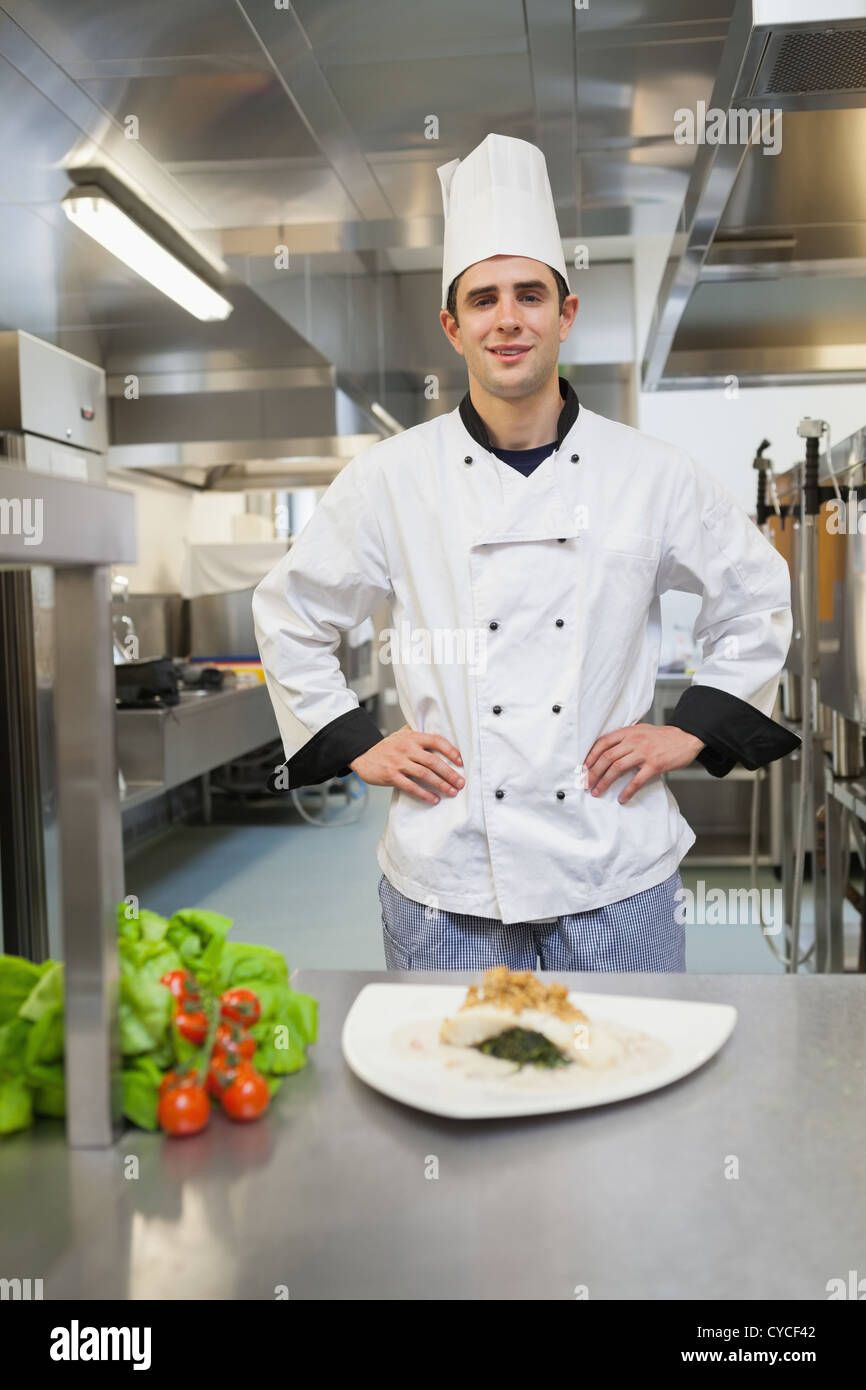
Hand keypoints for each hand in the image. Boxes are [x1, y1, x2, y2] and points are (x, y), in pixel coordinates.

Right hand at [349, 724, 464, 804]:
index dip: (451, 751)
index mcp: (412, 737)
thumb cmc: (385, 747)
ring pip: (424, 775)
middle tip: (461, 783)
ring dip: (441, 785)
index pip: (436, 741)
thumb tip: (439, 741)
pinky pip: (411, 787)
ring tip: (451, 792)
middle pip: (433, 761)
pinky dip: (424, 794)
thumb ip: (418, 736)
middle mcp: (406, 748)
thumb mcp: (401, 735)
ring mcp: (398, 762)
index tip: (460, 762)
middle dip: (450, 773)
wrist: (362, 755)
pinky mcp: (391, 776)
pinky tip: (433, 799)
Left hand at [583, 724, 705, 803]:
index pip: (603, 743)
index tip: (583, 768)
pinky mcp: (655, 765)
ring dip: (605, 781)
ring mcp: (644, 753)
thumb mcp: (641, 730)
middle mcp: (634, 741)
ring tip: (597, 791)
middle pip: (607, 757)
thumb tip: (606, 749)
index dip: (590, 756)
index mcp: (628, 732)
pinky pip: (637, 780)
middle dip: (593, 772)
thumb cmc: (663, 736)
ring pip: (617, 767)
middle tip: (586, 784)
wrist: (686, 738)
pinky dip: (627, 790)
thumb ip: (625, 737)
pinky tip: (622, 798)